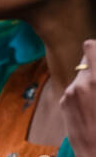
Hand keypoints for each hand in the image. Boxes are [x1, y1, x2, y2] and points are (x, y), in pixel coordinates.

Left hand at [61, 39, 95, 156]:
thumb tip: (94, 73)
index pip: (91, 47)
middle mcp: (80, 83)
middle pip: (86, 60)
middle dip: (95, 65)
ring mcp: (69, 93)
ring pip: (80, 76)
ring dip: (89, 80)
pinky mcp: (63, 103)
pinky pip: (74, 89)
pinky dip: (82, 93)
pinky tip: (91, 109)